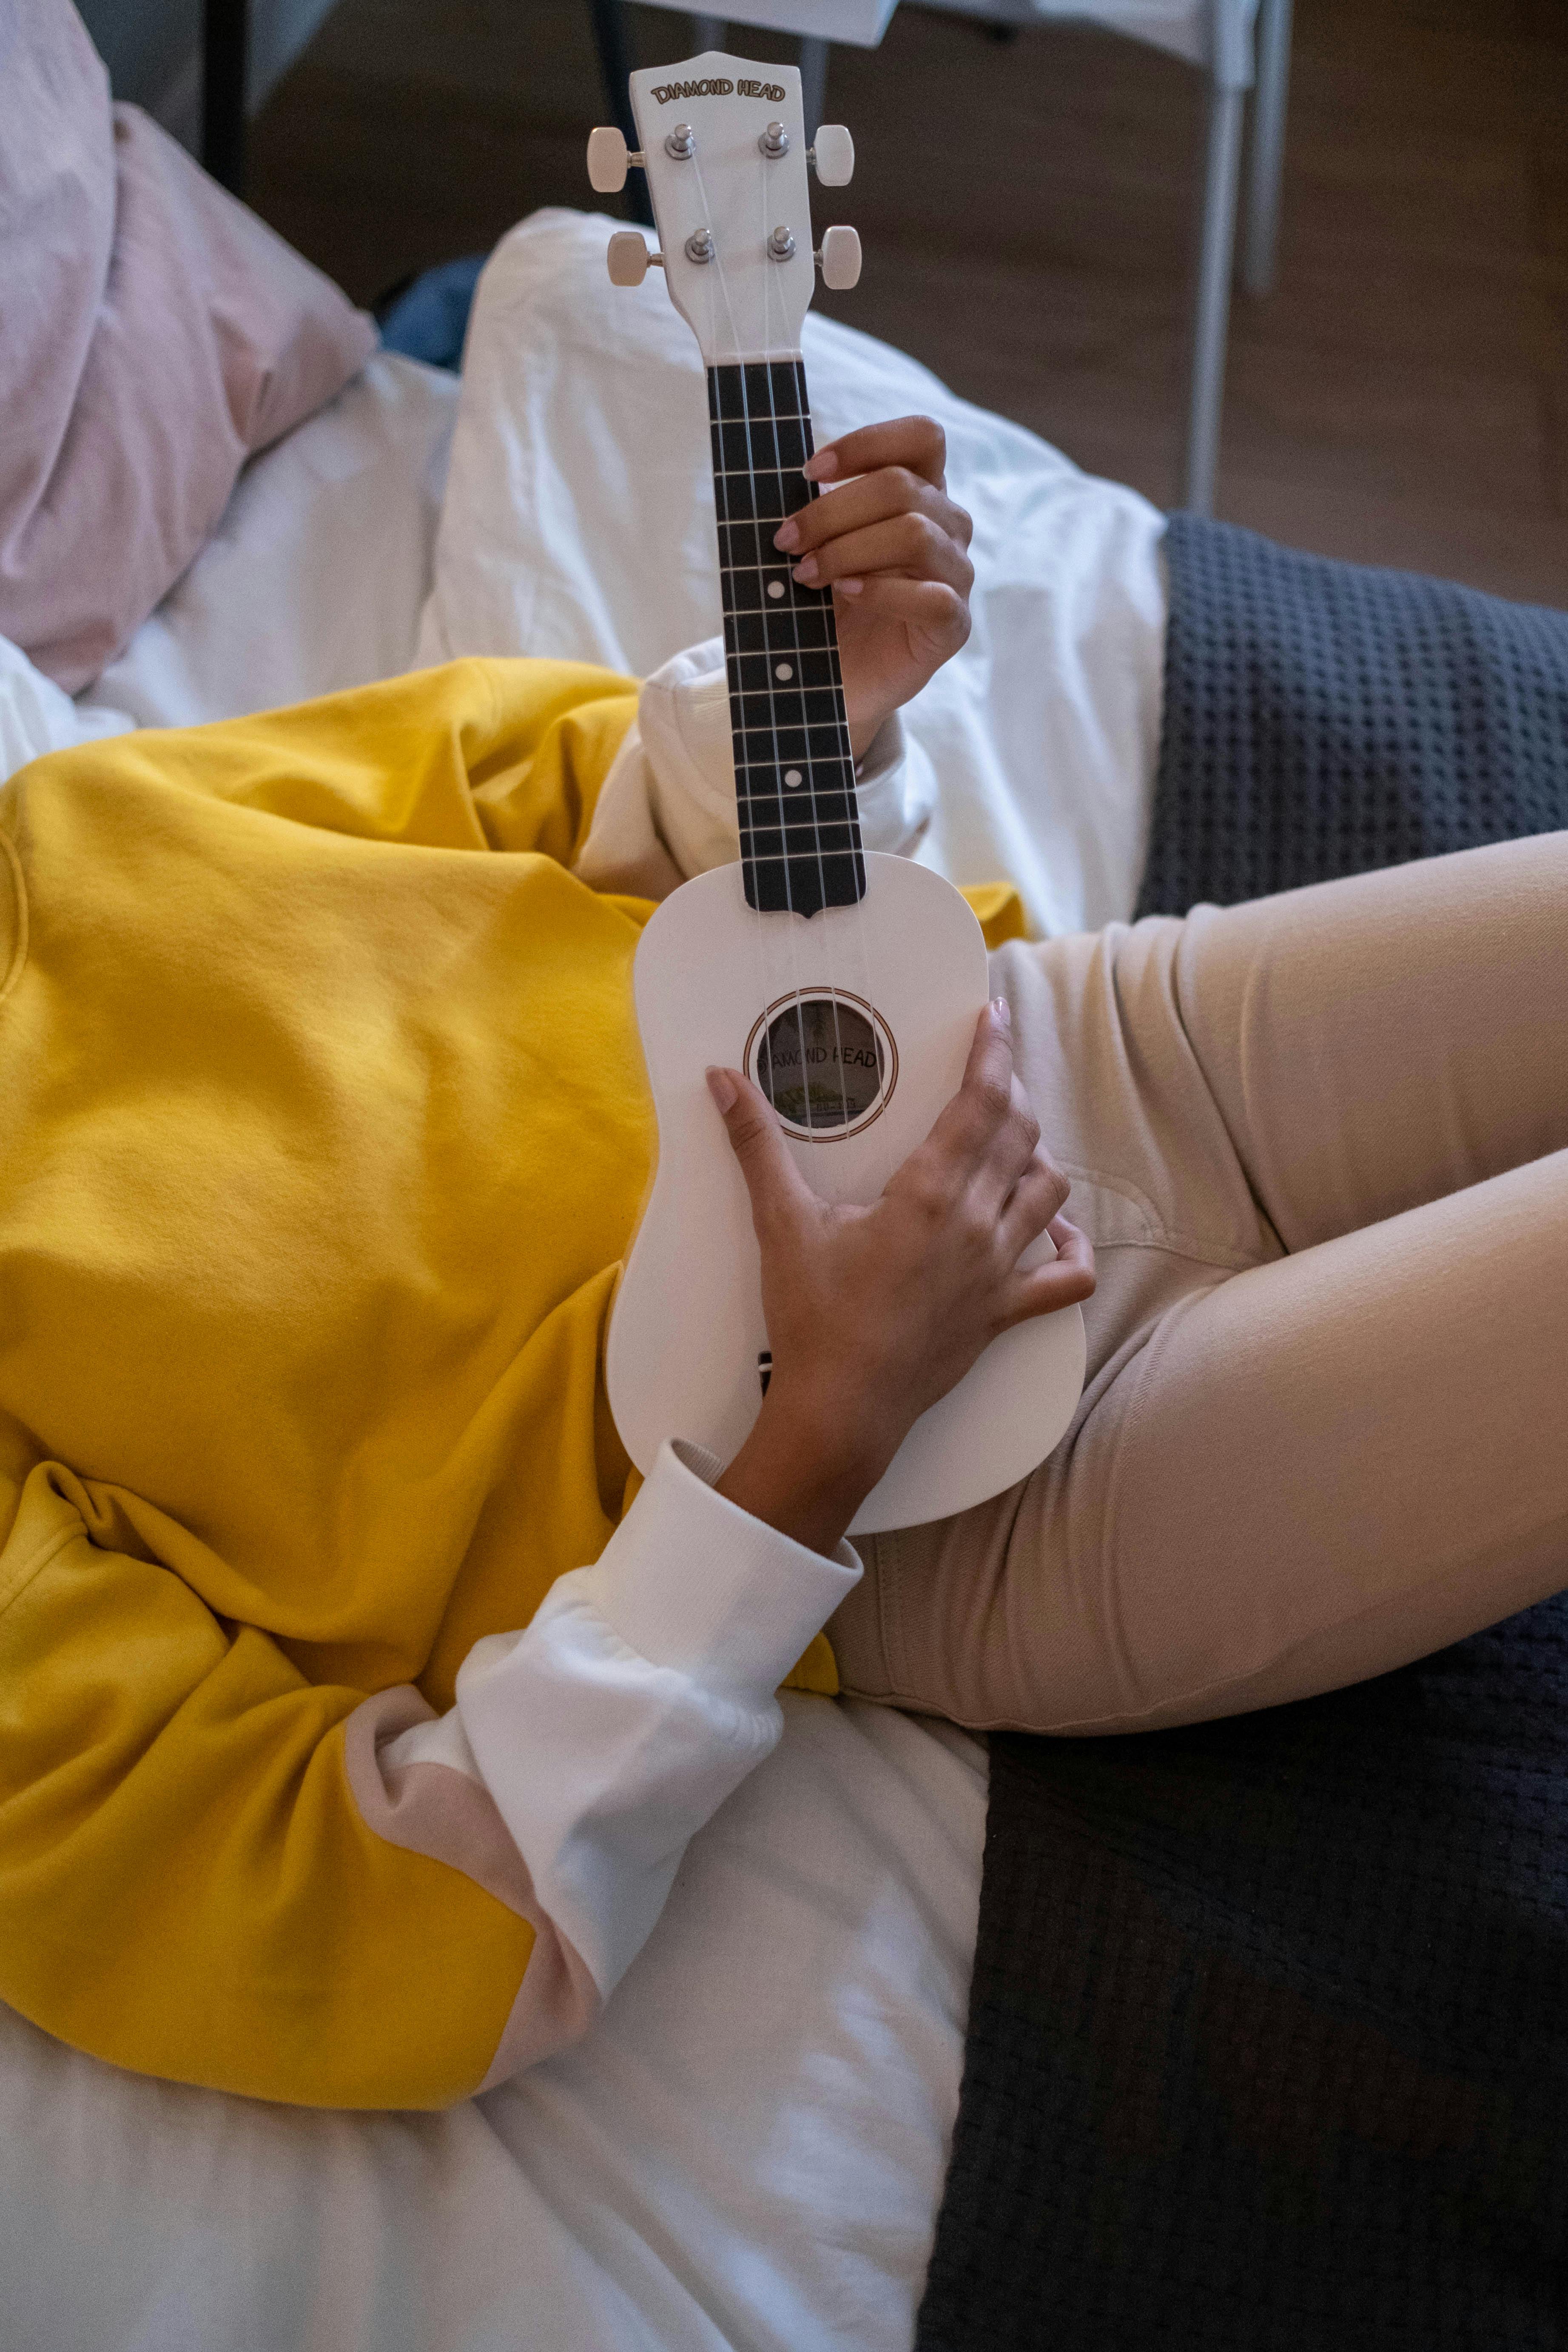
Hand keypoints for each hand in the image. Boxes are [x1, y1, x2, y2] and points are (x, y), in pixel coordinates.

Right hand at [709, 1001, 1094, 1556]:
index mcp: (929, 1193)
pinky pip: (1065, 1280)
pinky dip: (1072, 1250)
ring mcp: (997, 1271)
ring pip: (1049, 1191)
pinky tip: (1057, 1230)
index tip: (991, 1020)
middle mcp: (976, 1225)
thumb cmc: (813, 1319)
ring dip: (1037, 1153)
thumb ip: (756, 1145)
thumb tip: (722, 1080)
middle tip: (989, 1067)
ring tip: (1012, 1135)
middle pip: (1020, 1134)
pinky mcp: (1002, 1313)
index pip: (981, 1102)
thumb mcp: (781, 1224)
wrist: (840, 1409)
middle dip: (1010, 1089)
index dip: (992, 1053)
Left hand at [772, 416, 973, 760]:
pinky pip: (931, 596)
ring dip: (849, 549)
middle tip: (785, 541)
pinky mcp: (952, 625)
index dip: (868, 442)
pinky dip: (882, 591)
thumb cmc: (830, 606)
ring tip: (806, 574)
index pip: (922, 438)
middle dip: (832, 511)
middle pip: (903, 487)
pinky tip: (847, 595)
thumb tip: (783, 480)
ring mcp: (956, 576)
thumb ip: (817, 512)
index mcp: (922, 494)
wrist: (840, 677)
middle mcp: (949, 527)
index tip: (810, 471)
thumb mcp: (818, 548)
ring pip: (917, 533)